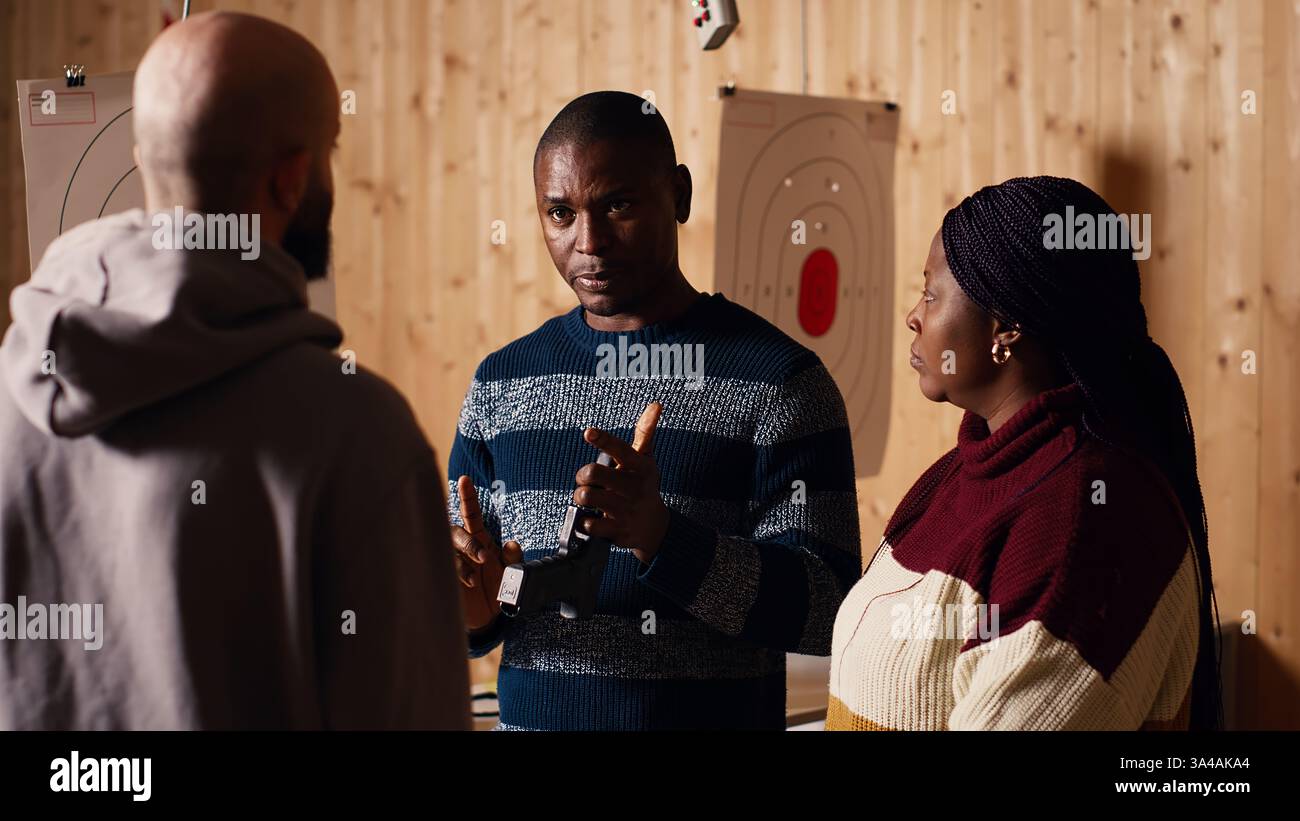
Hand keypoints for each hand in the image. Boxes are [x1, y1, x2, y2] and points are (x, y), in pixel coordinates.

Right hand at [449, 476, 522, 630]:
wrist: (489, 618)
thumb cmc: (499, 588)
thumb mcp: (511, 572)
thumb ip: (514, 558)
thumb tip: (511, 544)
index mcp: (479, 538)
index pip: (470, 513)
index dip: (467, 496)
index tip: (465, 480)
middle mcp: (462, 547)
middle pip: (456, 532)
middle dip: (468, 543)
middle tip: (483, 558)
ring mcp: (451, 562)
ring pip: (447, 552)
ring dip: (461, 565)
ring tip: (474, 580)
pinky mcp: (443, 578)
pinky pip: (441, 571)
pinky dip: (452, 578)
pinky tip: (463, 587)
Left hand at [573, 402, 668, 564]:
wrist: (654, 527)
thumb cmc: (643, 486)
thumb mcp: (646, 460)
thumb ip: (645, 432)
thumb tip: (656, 405)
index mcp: (640, 467)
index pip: (621, 449)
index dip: (603, 440)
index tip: (589, 432)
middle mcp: (634, 488)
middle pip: (593, 473)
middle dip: (582, 475)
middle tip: (585, 479)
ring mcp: (626, 510)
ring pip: (587, 496)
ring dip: (580, 497)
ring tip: (587, 498)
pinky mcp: (617, 531)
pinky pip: (588, 524)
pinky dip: (584, 521)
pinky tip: (592, 518)